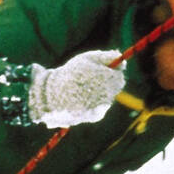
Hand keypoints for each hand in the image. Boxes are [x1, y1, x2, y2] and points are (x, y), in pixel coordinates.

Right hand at [0, 51, 123, 127]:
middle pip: (115, 88)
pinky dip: (93, 103)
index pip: (119, 75)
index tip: (103, 68)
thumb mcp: (88, 58)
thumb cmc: (69, 74)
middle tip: (91, 78)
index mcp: (108, 78)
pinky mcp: (96, 116)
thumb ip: (107, 57)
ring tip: (81, 88)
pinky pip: (100, 108)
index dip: (112, 71)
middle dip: (107, 82)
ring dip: (100, 93)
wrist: (52, 97)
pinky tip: (80, 99)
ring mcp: (103, 106)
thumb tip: (121, 59)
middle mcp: (109, 94)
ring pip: (108, 98)